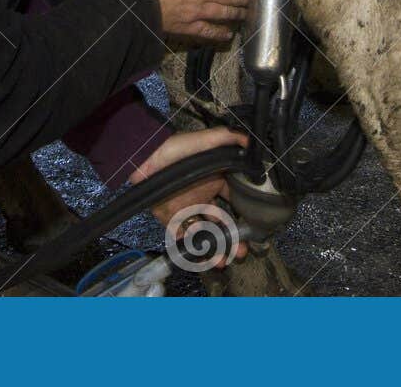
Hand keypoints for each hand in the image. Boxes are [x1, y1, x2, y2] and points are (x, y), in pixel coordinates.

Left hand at [131, 127, 248, 265]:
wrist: (147, 157)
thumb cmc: (177, 148)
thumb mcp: (205, 140)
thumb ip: (228, 139)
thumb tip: (250, 142)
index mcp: (213, 182)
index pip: (233, 200)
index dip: (244, 214)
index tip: (254, 227)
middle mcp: (202, 197)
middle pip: (221, 222)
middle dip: (232, 239)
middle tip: (241, 252)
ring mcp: (187, 209)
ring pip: (204, 233)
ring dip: (214, 249)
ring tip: (223, 261)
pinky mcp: (171, 218)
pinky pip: (182, 236)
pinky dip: (191, 249)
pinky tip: (202, 258)